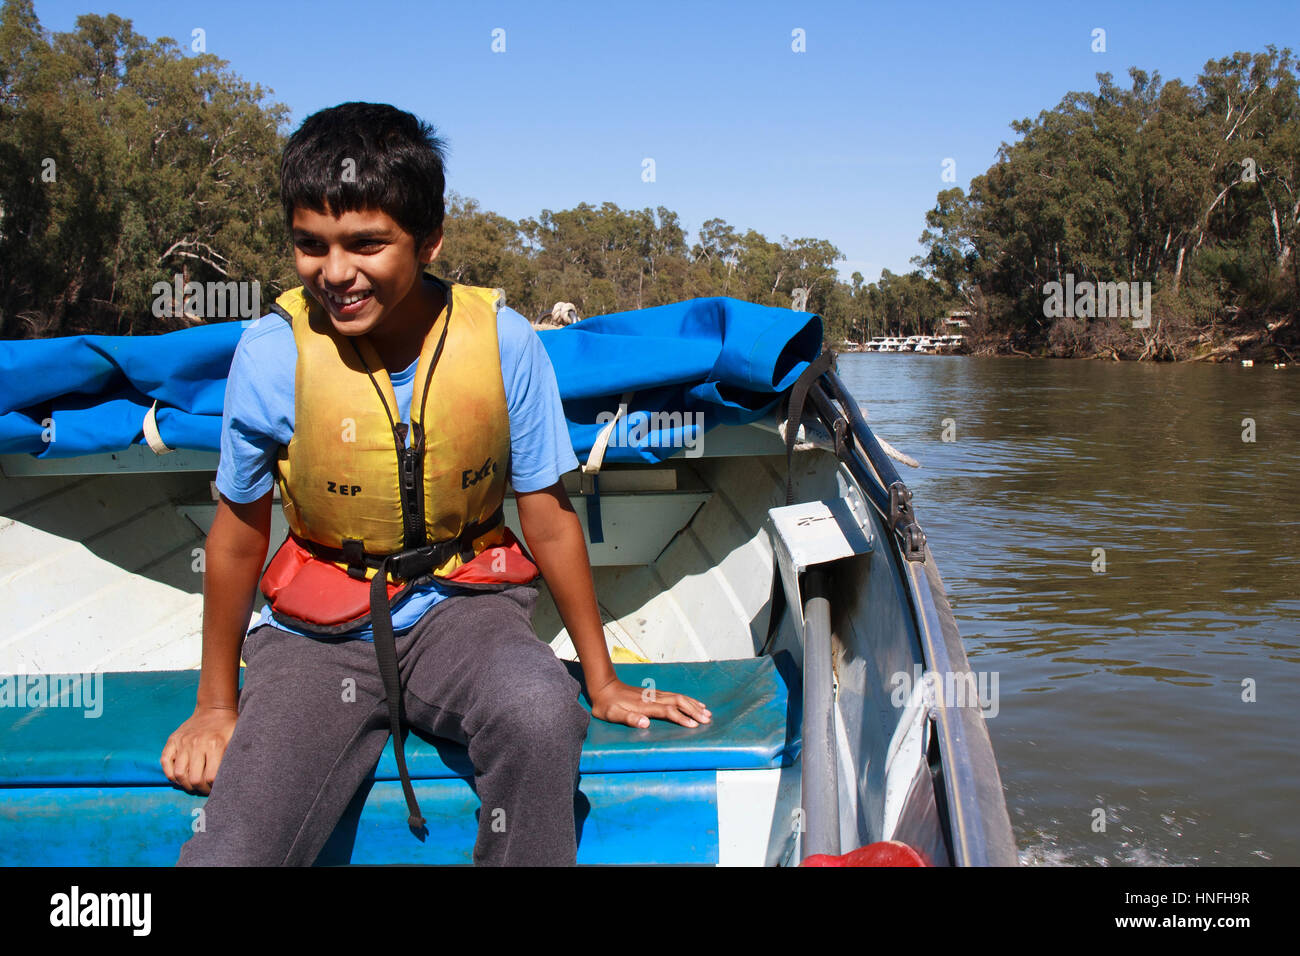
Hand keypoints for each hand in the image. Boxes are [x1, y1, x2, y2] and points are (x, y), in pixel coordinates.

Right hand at [160, 704, 238, 794]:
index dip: (213, 788)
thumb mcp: (237, 739)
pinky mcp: (173, 740)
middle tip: (204, 789)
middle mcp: (197, 744)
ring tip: (193, 785)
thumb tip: (231, 780)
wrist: (215, 708)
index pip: (211, 777)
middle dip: (200, 789)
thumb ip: (232, 758)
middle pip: (194, 779)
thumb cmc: (228, 726)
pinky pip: (165, 762)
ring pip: (179, 774)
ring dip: (185, 784)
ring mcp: (183, 742)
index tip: (216, 789)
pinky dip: (170, 774)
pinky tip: (179, 777)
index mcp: (215, 745)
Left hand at [589, 677, 710, 728]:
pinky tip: (693, 702)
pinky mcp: (654, 694)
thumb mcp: (613, 715)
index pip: (668, 711)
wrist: (604, 687)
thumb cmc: (607, 705)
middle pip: (679, 702)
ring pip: (679, 698)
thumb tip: (646, 723)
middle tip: (708, 720)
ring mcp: (655, 694)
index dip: (681, 718)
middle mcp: (653, 698)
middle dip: (694, 711)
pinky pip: (675, 696)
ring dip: (693, 705)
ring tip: (707, 712)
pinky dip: (687, 699)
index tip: (694, 725)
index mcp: (645, 706)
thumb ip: (629, 718)